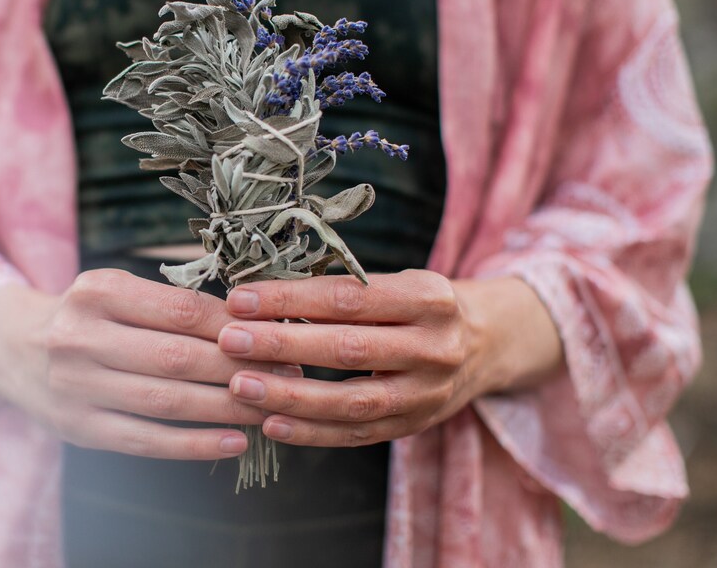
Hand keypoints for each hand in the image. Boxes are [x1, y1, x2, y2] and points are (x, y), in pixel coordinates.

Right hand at [0, 269, 300, 459]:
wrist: (14, 348)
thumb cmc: (88, 315)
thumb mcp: (118, 291)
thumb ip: (174, 302)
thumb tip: (255, 317)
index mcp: (95, 290)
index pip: (179, 309)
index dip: (234, 325)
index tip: (278, 335)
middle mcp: (78, 336)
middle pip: (176, 357)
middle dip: (239, 369)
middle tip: (287, 375)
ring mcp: (74, 387)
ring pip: (165, 402)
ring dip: (226, 409)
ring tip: (269, 409)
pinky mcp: (78, 428)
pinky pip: (146, 441)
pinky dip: (194, 445)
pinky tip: (234, 442)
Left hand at [217, 270, 561, 447]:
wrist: (488, 344)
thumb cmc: (421, 304)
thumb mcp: (399, 281)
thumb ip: (343, 289)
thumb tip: (261, 293)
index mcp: (429, 296)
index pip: (350, 297)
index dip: (291, 299)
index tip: (241, 298)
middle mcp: (435, 346)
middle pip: (348, 348)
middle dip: (282, 344)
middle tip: (229, 339)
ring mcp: (428, 393)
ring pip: (351, 400)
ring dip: (289, 395)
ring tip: (239, 386)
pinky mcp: (415, 425)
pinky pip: (357, 434)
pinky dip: (311, 433)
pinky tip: (270, 424)